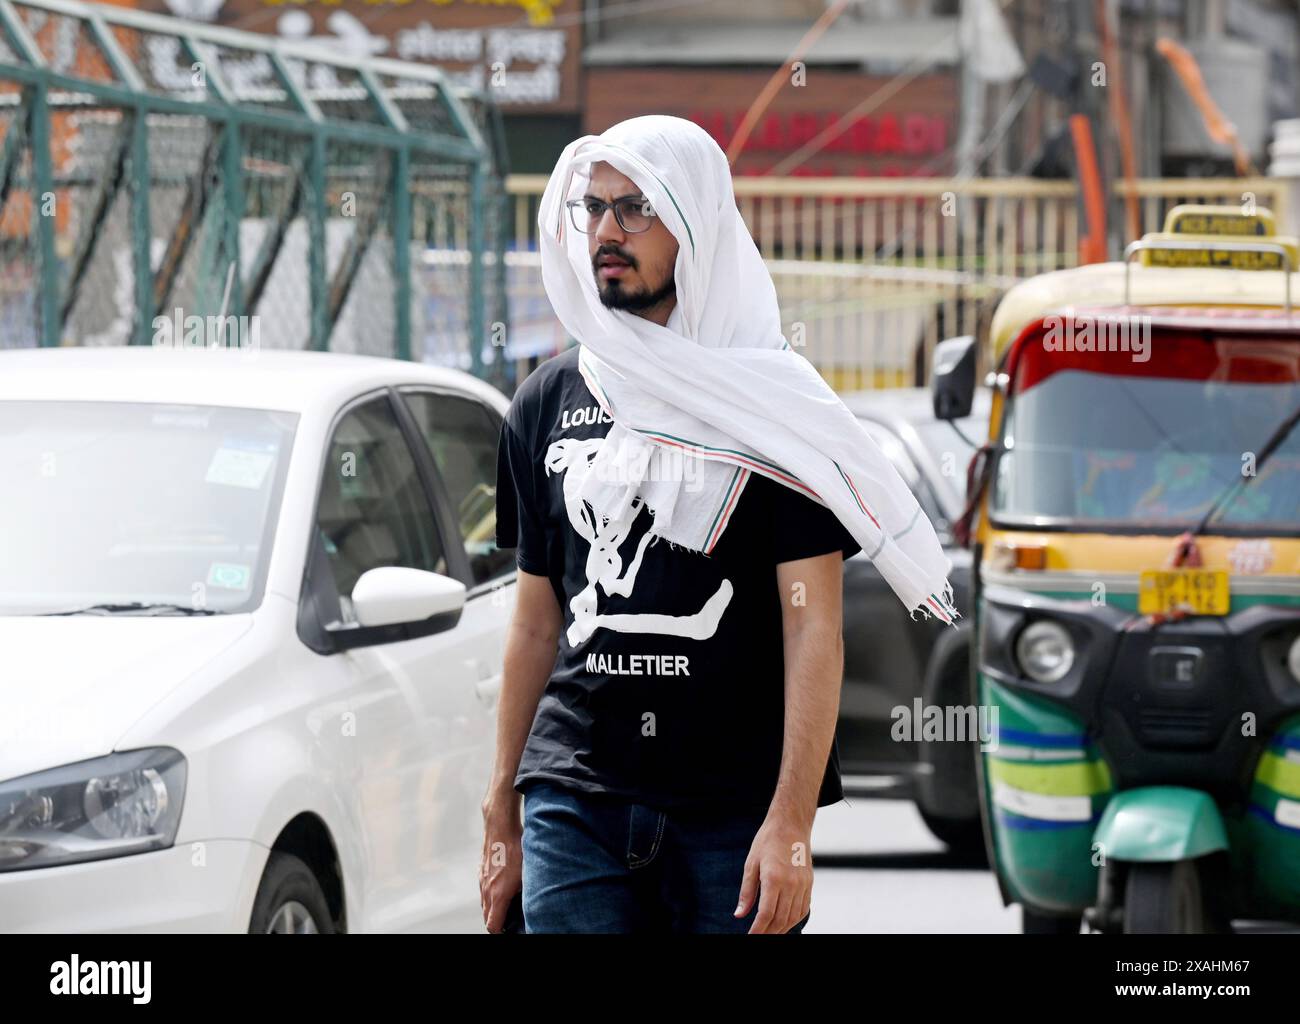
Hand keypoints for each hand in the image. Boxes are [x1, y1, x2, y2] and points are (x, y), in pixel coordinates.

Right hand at [480, 793, 522, 933]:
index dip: (499, 931)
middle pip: (486, 916)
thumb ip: (527, 892)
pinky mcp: (481, 869)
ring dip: (492, 907)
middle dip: (496, 921)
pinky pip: (483, 888)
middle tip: (508, 921)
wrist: (500, 826)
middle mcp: (486, 890)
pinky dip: (489, 893)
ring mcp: (482, 879)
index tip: (508, 930)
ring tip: (505, 905)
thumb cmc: (515, 849)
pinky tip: (500, 885)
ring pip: (484, 902)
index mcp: (497, 895)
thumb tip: (533, 903)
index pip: (492, 925)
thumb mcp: (528, 874)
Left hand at [735, 808, 813, 933]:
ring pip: (793, 917)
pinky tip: (784, 922)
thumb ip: (746, 892)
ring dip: (781, 929)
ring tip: (769, 932)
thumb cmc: (768, 840)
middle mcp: (791, 884)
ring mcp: (803, 884)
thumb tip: (739, 915)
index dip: (758, 930)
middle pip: (781, 919)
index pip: (766, 914)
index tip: (751, 937)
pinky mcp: (809, 883)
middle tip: (758, 936)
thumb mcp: (751, 864)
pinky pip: (803, 908)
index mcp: (774, 878)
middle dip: (768, 932)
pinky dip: (794, 919)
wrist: (791, 824)